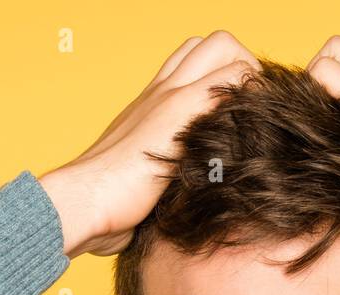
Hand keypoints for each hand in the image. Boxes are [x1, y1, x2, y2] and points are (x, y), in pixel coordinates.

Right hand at [38, 32, 262, 258]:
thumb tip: (179, 201)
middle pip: (213, 43)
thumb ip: (161, 175)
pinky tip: (255, 130)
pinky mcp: (182, 108)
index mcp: (150, 105)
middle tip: (252, 110)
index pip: (193, 61)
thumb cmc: (107, 205)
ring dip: (248, 74)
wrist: (84, 201)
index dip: (223, 76)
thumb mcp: (140, 180)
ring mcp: (171, 94)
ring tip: (253, 118)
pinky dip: (254, 94)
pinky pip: (234, 76)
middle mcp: (161, 90)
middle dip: (243, 67)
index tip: (238, 114)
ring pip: (224, 46)